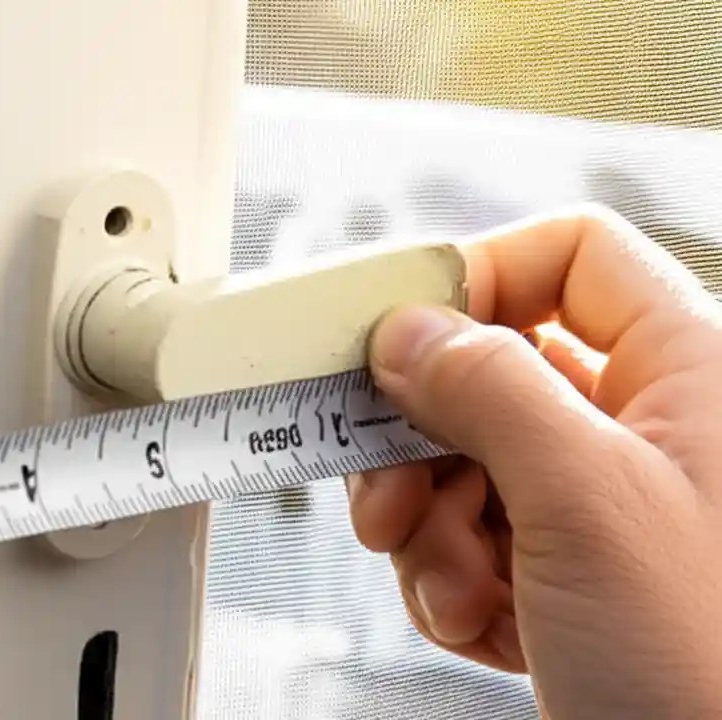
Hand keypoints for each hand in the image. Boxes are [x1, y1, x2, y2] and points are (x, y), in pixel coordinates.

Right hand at [349, 205, 721, 718]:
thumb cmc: (709, 665)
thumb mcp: (587, 503)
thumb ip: (490, 389)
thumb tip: (407, 328)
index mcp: (687, 373)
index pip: (570, 258)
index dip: (478, 280)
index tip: (394, 341)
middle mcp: (646, 429)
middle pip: (493, 373)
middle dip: (423, 442)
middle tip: (388, 495)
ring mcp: (606, 508)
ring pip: (469, 464)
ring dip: (432, 530)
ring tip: (452, 591)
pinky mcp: (571, 576)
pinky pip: (475, 540)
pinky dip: (454, 582)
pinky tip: (480, 626)